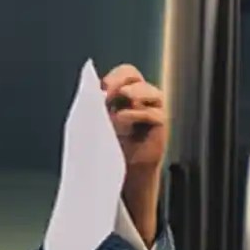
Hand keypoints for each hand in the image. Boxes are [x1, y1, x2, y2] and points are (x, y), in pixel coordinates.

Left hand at [102, 63, 166, 243]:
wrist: (119, 175)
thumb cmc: (106, 149)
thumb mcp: (97, 124)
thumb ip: (96, 106)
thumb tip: (89, 89)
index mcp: (124, 96)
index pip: (125, 74)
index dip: (114, 77)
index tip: (100, 88)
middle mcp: (141, 100)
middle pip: (136, 77)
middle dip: (121, 82)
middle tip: (108, 94)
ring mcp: (153, 111)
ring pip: (150, 91)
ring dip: (132, 96)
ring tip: (116, 111)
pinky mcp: (160, 127)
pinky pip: (154, 113)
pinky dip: (136, 115)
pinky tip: (121, 124)